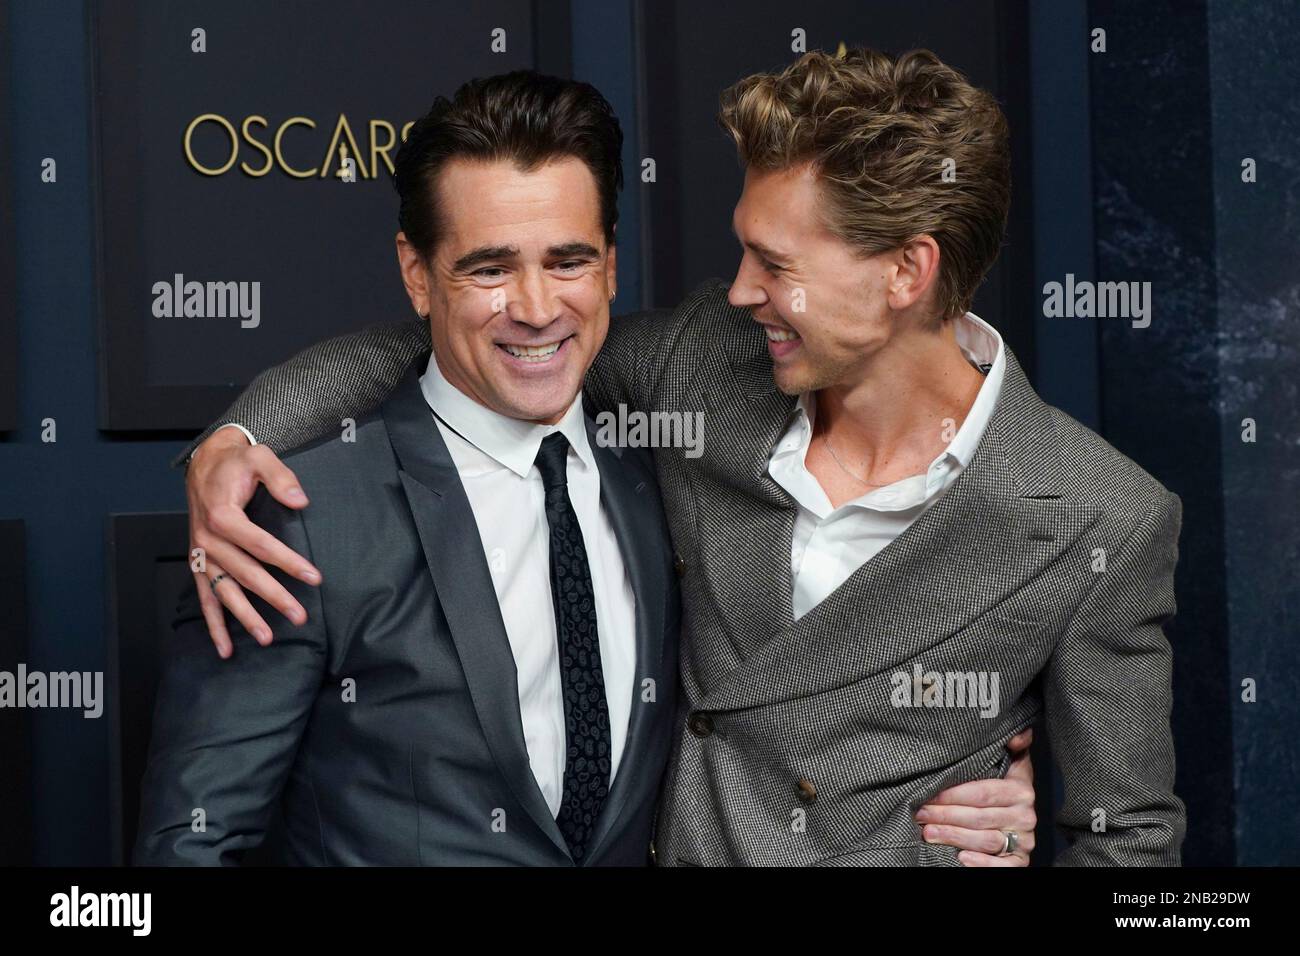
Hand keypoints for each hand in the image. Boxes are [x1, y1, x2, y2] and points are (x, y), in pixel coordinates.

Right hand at [187, 427, 320, 657]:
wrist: (205, 464)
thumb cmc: (235, 463)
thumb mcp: (260, 457)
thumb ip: (281, 478)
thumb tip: (300, 500)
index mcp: (223, 515)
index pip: (261, 545)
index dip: (288, 562)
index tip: (314, 577)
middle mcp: (208, 539)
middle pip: (246, 574)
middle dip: (274, 597)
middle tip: (300, 616)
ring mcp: (201, 554)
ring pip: (224, 592)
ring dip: (245, 617)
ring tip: (268, 639)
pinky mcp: (199, 562)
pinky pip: (205, 597)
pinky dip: (214, 624)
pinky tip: (226, 648)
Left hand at [915, 727, 1036, 865]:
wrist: (1017, 820)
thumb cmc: (1002, 787)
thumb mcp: (1009, 763)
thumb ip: (1011, 746)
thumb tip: (1017, 733)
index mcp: (1021, 789)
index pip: (983, 792)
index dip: (953, 795)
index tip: (928, 795)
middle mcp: (1026, 815)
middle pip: (979, 817)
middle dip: (945, 815)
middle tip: (920, 814)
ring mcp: (1024, 840)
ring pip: (985, 840)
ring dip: (954, 837)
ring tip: (928, 833)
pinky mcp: (1020, 862)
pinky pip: (1002, 866)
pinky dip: (981, 863)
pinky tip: (961, 857)